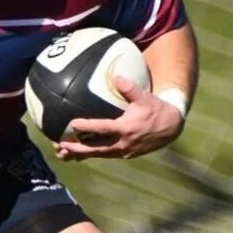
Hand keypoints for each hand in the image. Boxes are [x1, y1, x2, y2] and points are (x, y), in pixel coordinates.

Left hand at [54, 76, 183, 161]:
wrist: (171, 128)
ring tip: (63, 154)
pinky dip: (92, 154)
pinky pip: (105, 155)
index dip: (88, 127)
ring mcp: (124, 151)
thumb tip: (116, 77)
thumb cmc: (155, 109)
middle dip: (78, 149)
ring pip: (99, 155)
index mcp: (126, 128)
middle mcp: (123, 143)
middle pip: (97, 149)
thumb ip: (130, 88)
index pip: (103, 129)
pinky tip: (79, 154)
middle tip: (61, 147)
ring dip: (82, 155)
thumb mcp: (145, 97)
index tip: (73, 124)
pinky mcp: (125, 154)